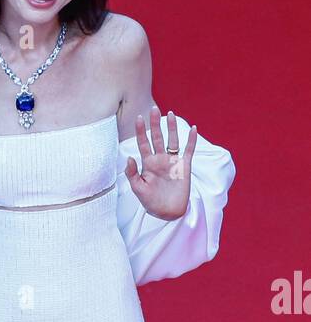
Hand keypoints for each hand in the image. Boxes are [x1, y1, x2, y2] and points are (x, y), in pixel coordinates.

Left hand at [125, 106, 196, 220]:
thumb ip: (132, 174)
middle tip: (153, 109)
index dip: (141, 131)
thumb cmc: (151, 202)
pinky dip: (191, 140)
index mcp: (148, 163)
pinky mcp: (185, 166)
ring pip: (172, 140)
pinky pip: (189, 150)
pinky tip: (193, 128)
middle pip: (157, 137)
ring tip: (170, 114)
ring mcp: (173, 162)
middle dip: (155, 124)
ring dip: (172, 128)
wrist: (167, 212)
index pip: (143, 143)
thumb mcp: (138, 189)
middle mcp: (160, 159)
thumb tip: (129, 157)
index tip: (138, 118)